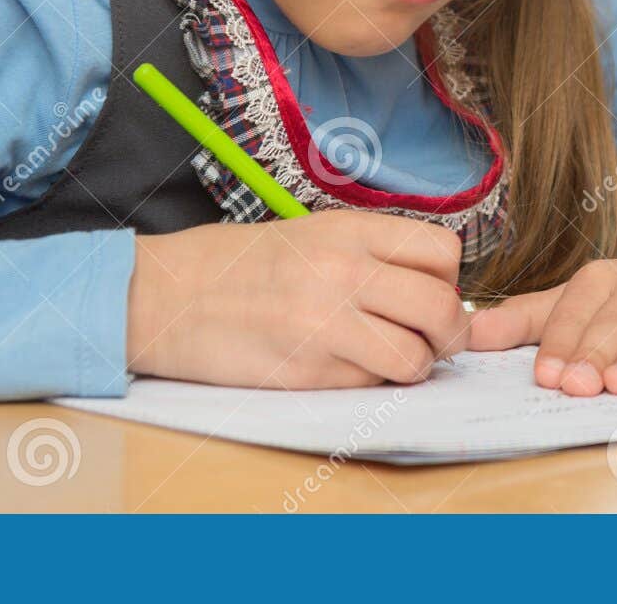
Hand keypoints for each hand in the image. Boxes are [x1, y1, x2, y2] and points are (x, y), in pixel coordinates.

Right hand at [126, 211, 470, 388]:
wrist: (166, 296)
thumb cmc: (238, 266)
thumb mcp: (312, 234)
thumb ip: (372, 255)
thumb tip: (434, 288)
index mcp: (349, 230)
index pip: (444, 252)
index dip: (449, 280)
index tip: (433, 293)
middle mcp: (344, 271)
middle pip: (442, 308)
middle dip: (450, 334)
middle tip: (434, 341)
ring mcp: (326, 323)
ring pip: (416, 358)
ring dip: (414, 366)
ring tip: (389, 360)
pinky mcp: (307, 372)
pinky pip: (370, 386)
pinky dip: (370, 384)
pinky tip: (343, 368)